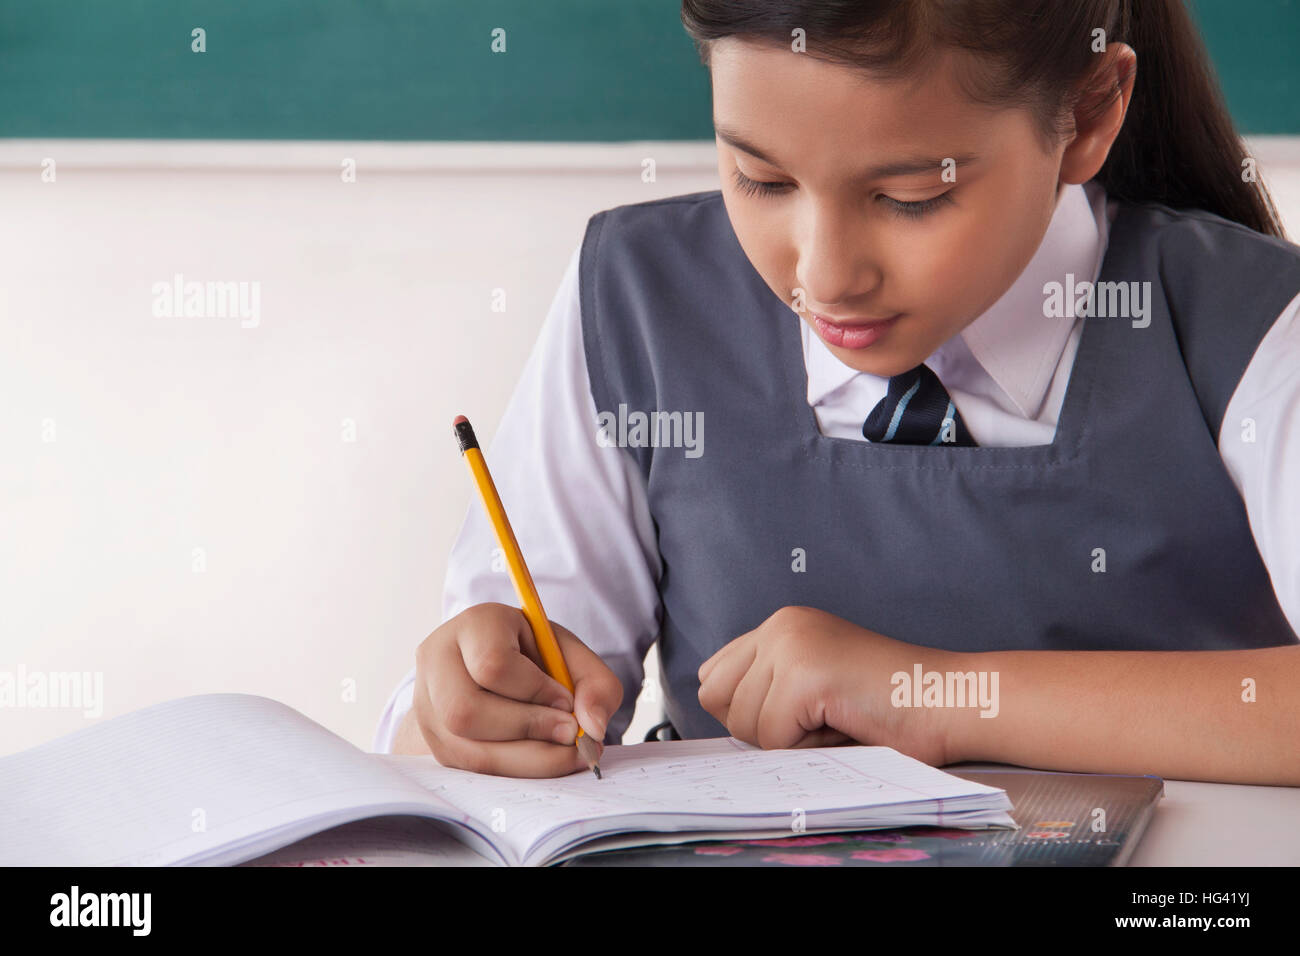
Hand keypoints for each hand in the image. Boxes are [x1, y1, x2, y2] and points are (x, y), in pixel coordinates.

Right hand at [396, 602, 622, 776]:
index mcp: (474, 624)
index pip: (492, 665)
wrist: (497, 671)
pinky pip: (469, 770)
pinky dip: (514, 771)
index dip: (535, 690)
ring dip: (525, 759)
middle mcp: (438, 660)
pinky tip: (541, 760)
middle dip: (527, 730)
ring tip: (563, 751)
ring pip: (466, 749)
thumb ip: (596, 684)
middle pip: (465, 712)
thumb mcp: (571, 655)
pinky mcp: (432, 741)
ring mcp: (426, 704)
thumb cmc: (535, 658)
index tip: (566, 700)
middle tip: (569, 733)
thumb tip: (593, 727)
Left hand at [697, 605, 953, 764]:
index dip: (746, 712)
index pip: (714, 676)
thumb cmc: (887, 707)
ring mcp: (790, 645)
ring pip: (743, 723)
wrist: (948, 701)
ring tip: (836, 719)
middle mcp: (779, 625)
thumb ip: (765, 687)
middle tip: (816, 720)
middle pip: (716, 698)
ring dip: (790, 740)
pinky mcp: (805, 674)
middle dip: (760, 728)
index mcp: (780, 625)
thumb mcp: (811, 686)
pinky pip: (774, 739)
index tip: (795, 716)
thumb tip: (714, 710)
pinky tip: (844, 725)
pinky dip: (809, 748)